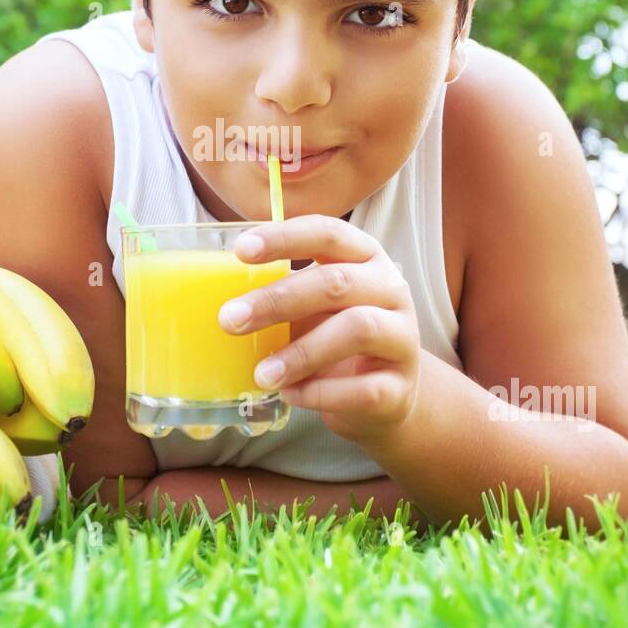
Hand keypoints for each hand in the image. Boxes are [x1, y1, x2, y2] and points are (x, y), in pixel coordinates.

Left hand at [217, 213, 421, 447]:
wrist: (385, 394)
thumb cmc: (336, 337)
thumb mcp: (312, 306)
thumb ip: (282, 293)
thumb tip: (224, 302)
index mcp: (365, 257)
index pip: (328, 233)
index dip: (285, 237)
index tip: (241, 250)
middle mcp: (392, 290)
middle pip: (337, 283)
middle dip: (278, 300)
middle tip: (230, 320)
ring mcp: (403, 338)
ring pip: (357, 330)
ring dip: (301, 352)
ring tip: (261, 374)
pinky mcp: (400, 387)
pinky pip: (362, 388)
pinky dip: (319, 393)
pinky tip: (289, 395)